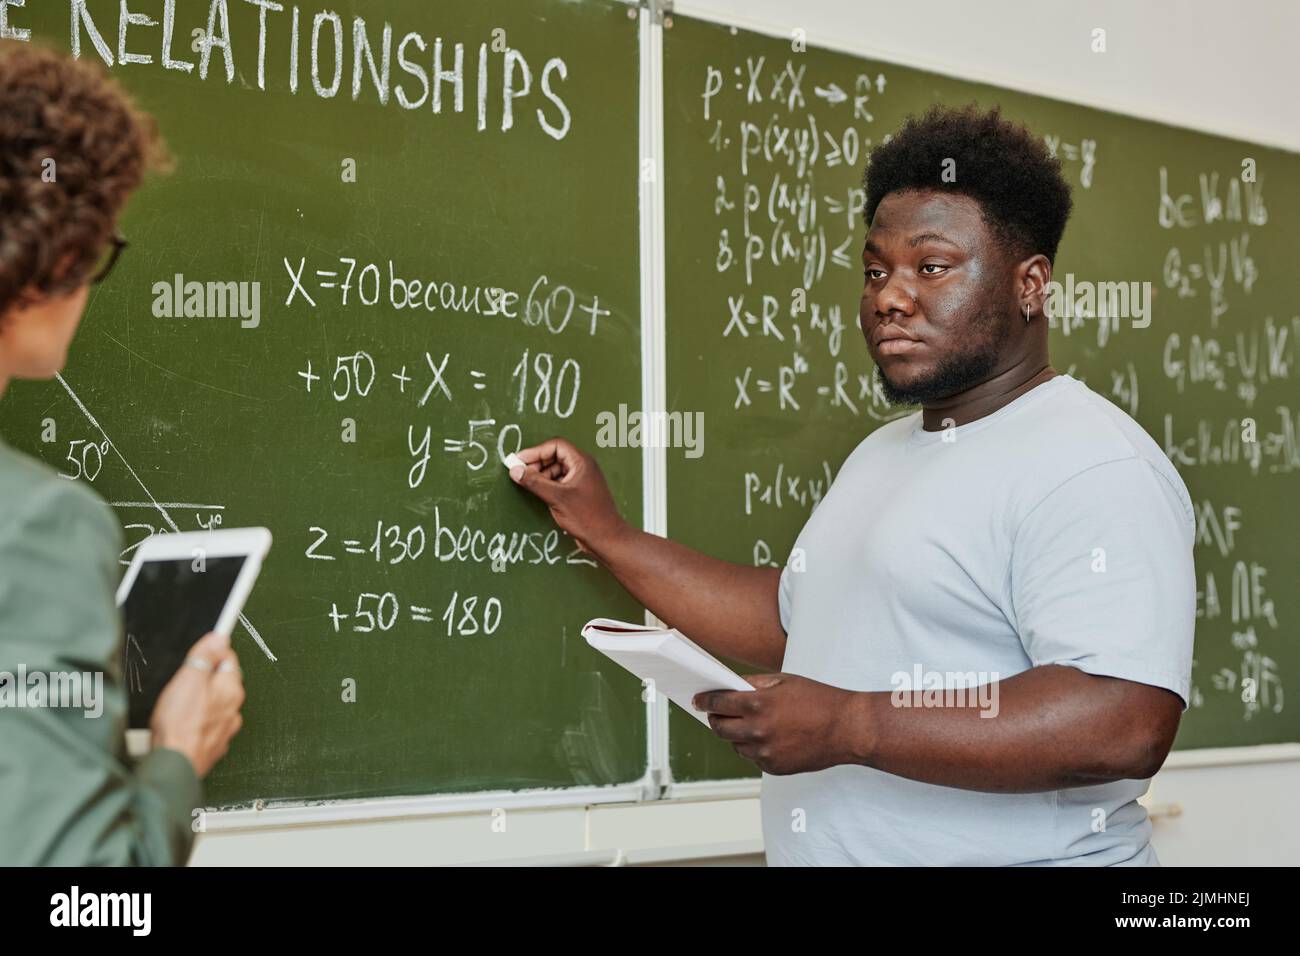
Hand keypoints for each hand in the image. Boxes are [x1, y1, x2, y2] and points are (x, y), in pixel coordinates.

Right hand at [149, 630, 245, 777]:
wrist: (174, 764)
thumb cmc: (180, 725)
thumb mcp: (189, 679)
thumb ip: (205, 656)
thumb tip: (219, 638)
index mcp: (231, 689)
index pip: (229, 659)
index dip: (212, 652)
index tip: (202, 650)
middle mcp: (233, 709)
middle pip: (222, 682)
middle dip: (205, 678)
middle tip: (185, 680)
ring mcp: (224, 729)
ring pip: (214, 706)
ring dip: (201, 702)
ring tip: (180, 705)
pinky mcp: (212, 745)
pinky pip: (206, 726)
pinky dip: (197, 721)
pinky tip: (182, 724)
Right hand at [508, 437, 630, 554]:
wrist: (606, 538)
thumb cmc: (588, 517)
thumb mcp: (557, 498)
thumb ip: (535, 482)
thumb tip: (516, 471)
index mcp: (582, 462)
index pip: (556, 446)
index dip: (535, 451)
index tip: (519, 460)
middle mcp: (582, 467)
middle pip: (554, 456)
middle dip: (536, 463)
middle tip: (519, 472)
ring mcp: (580, 480)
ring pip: (555, 469)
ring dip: (540, 474)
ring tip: (527, 484)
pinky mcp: (577, 492)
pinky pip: (559, 481)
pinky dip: (547, 484)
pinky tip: (538, 492)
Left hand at [693, 674, 871, 774]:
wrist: (848, 729)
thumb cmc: (818, 700)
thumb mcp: (784, 681)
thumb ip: (753, 684)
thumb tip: (729, 686)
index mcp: (758, 705)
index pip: (717, 702)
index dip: (704, 700)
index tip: (697, 699)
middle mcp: (757, 731)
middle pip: (719, 728)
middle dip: (714, 718)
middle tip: (716, 712)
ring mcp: (765, 753)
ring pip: (735, 745)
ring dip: (736, 734)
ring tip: (748, 723)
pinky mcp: (774, 768)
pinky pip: (753, 757)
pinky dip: (754, 747)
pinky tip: (768, 736)